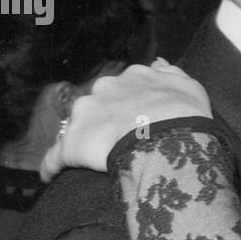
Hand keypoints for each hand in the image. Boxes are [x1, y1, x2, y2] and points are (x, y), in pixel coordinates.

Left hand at [40, 59, 210, 181]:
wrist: (170, 139)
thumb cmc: (185, 115)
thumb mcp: (189, 86)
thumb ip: (171, 73)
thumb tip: (158, 62)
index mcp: (131, 77)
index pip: (122, 88)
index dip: (128, 103)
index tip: (135, 117)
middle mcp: (104, 88)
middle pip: (97, 104)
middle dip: (103, 118)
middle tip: (118, 139)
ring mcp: (84, 114)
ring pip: (77, 126)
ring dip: (82, 138)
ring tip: (89, 159)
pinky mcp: (71, 144)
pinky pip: (55, 157)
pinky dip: (51, 166)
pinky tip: (51, 177)